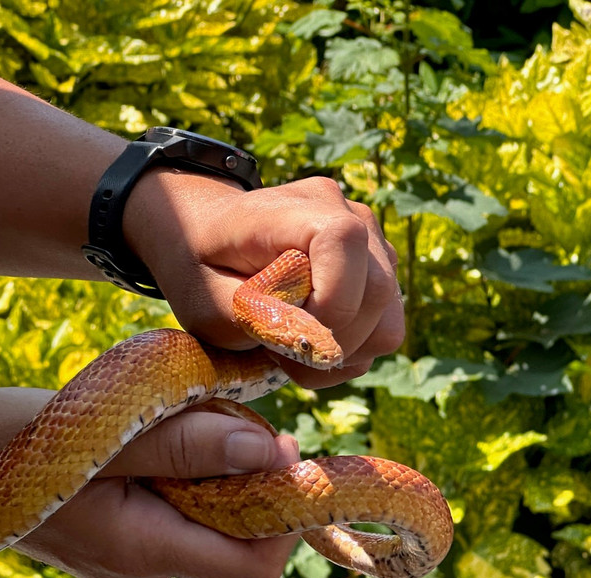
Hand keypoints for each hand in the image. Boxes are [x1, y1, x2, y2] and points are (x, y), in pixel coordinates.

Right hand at [15, 404, 300, 577]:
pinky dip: (176, 467)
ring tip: (146, 420)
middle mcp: (144, 571)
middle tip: (190, 410)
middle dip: (236, 466)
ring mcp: (130, 563)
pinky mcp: (120, 544)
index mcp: (142, 550)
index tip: (272, 440)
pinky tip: (133, 437)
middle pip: (237, 528)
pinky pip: (176, 507)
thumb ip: (183, 442)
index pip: (257, 561)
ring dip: (202, 459)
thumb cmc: (0, 443)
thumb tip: (272, 452)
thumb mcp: (96, 427)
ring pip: (208, 511)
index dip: (282, 506)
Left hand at [123, 172, 403, 388]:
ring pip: (388, 319)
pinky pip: (384, 326)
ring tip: (294, 352)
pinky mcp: (378, 270)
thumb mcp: (204, 302)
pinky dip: (351, 350)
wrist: (206, 237)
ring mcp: (370, 240)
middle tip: (283, 357)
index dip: (328, 301)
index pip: (343, 243)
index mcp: (296, 208)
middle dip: (333, 343)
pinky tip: (311, 344)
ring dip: (344, 353)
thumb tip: (310, 340)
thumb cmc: (201, 268)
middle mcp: (347, 213)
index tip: (289, 335)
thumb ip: (254, 318)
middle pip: (377, 292)